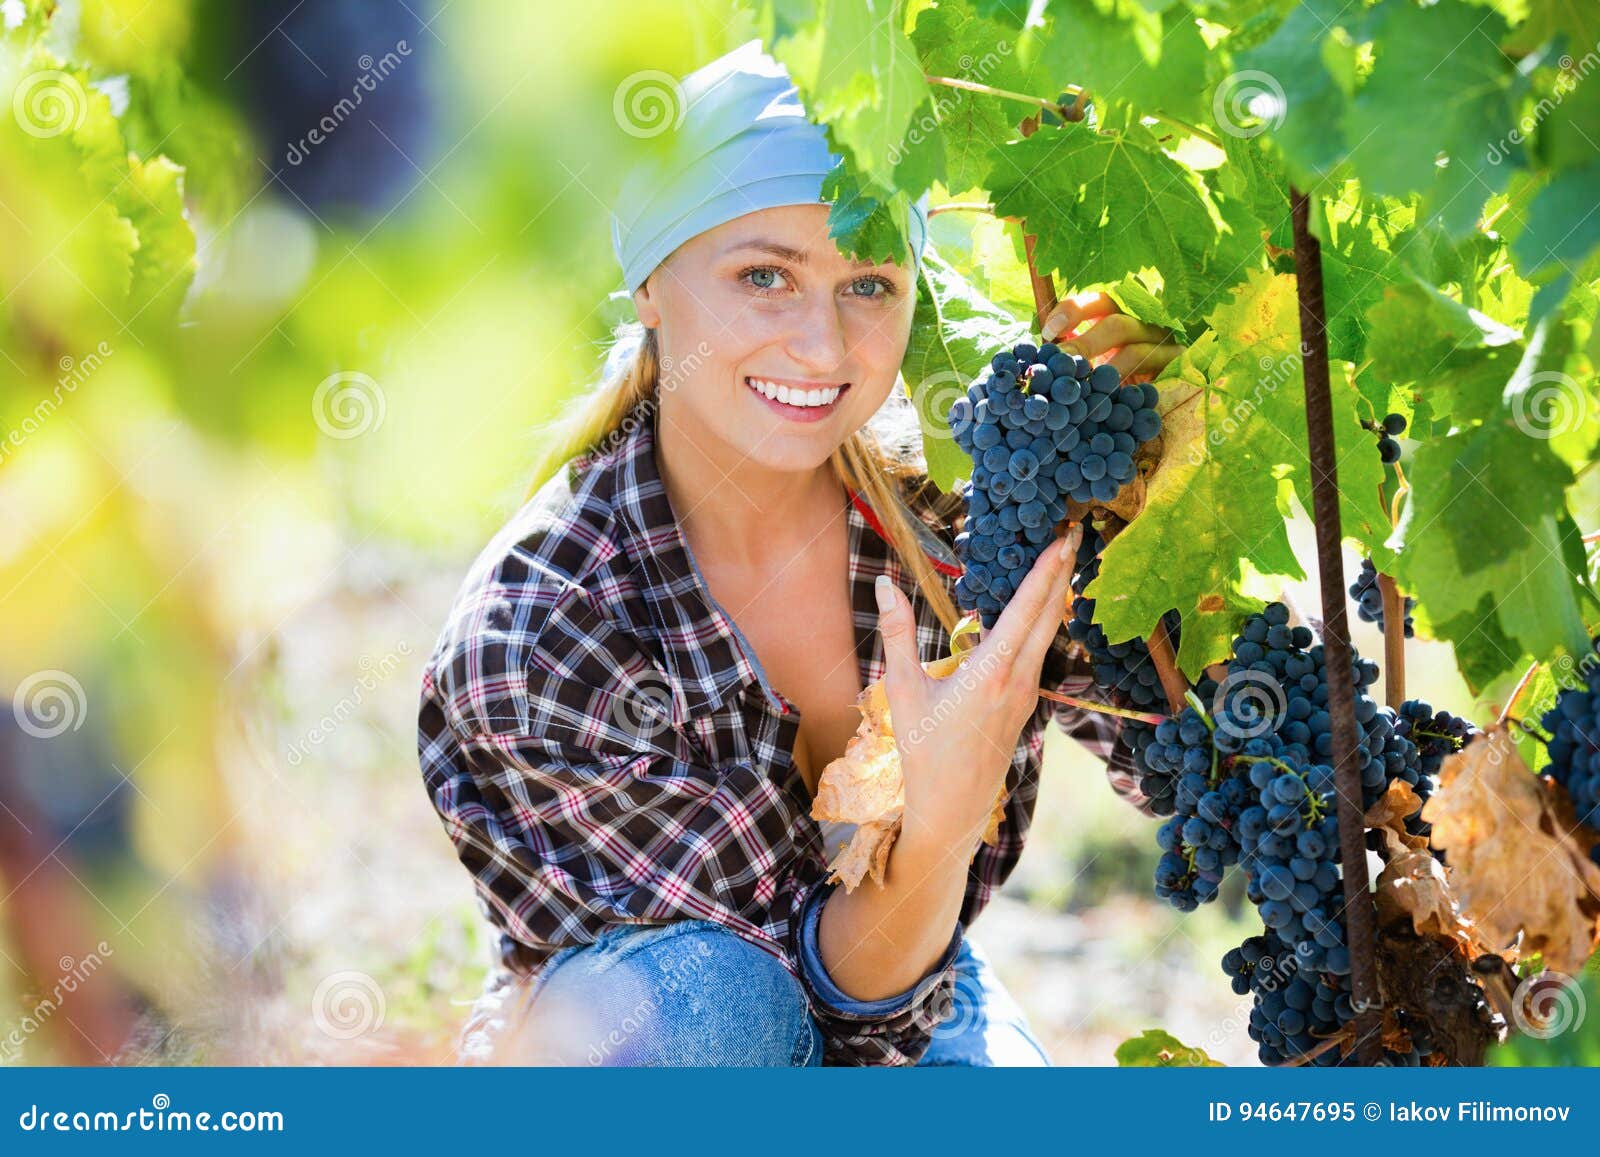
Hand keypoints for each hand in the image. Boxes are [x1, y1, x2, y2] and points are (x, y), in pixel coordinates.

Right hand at [871, 523, 1083, 852]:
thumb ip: (897, 634)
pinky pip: (1040, 653)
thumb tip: (886, 583)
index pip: (1027, 610)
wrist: (950, 808)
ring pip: (1049, 635)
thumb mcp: (903, 691)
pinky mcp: (1025, 704)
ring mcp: (1027, 694)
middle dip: (1063, 573)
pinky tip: (1042, 610)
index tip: (1063, 538)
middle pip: (1050, 616)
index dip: (1047, 571)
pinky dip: (1044, 623)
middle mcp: (1019, 680)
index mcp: (991, 673)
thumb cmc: (922, 751)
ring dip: (1057, 596)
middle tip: (1075, 531)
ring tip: (1063, 561)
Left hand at [1043, 291, 1184, 384]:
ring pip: (1136, 353)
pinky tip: (1113, 402)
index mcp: (1122, 313)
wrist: (1161, 394)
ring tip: (1085, 388)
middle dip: (1084, 344)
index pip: (1098, 300)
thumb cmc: (1118, 370)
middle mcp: (1145, 323)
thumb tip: (1043, 353)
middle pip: (1116, 324)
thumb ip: (1073, 348)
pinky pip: (1153, 381)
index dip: (1072, 311)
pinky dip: (1130, 392)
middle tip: (1062, 362)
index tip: (1049, 331)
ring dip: (1107, 371)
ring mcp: (1164, 346)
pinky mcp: (1176, 370)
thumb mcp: (1096, 354)